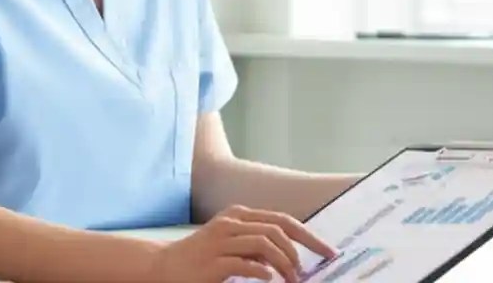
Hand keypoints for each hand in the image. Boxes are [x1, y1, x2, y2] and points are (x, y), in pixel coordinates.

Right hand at [146, 205, 337, 282]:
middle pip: (278, 228)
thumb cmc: (201, 258)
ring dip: (285, 264)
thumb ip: (257, 245)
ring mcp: (221, 240)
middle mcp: (231, 223)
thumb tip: (291, 256)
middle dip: (304, 248)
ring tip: (292, 280)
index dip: (309, 235)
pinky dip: (263, 271)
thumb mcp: (232, 245)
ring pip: (265, 243)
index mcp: (239, 215)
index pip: (283, 220)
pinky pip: (245, 263)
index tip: (329, 251)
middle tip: (313, 269)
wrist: (163, 267)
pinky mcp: (214, 261)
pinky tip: (270, 279)